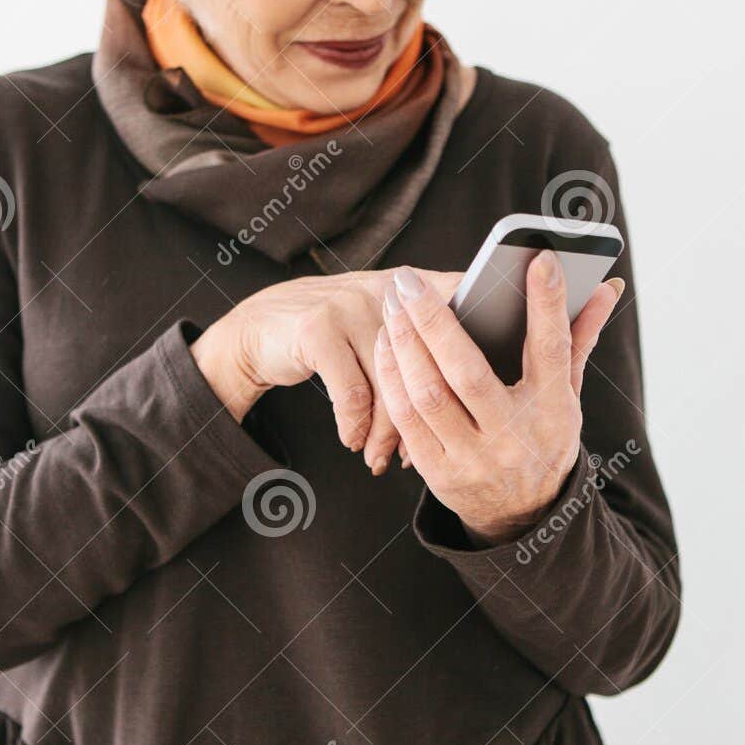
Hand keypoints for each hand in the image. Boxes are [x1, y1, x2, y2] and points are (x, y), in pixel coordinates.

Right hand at [190, 269, 460, 471]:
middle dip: (425, 417)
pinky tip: (353, 440)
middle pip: (427, 362)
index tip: (484, 399)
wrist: (260, 328)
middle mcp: (387, 290)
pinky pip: (351, 393)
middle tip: (421, 456)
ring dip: (386, 432)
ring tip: (381, 458)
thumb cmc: (336, 340)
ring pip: (390, 384)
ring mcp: (351, 306)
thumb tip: (471, 404)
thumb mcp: (382, 331)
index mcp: (414, 286)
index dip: (481, 345)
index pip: (463, 305)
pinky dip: (353, 426)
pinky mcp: (319, 328)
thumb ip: (422, 349)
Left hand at [373, 251, 622, 544]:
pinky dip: (392, 377)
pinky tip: (385, 344)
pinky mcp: (440, 474)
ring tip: (392, 306)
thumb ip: (579, 337)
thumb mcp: (567, 395)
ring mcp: (475, 458)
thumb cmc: (543, 437)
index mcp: (553, 411)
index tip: (540, 259)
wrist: (524, 515)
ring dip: (403, 345)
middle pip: (468, 373)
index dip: (548, 305)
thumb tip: (606, 285)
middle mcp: (514, 436)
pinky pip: (407, 419)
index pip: (553, 351)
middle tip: (408, 282)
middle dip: (433, 322)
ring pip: (429, 395)